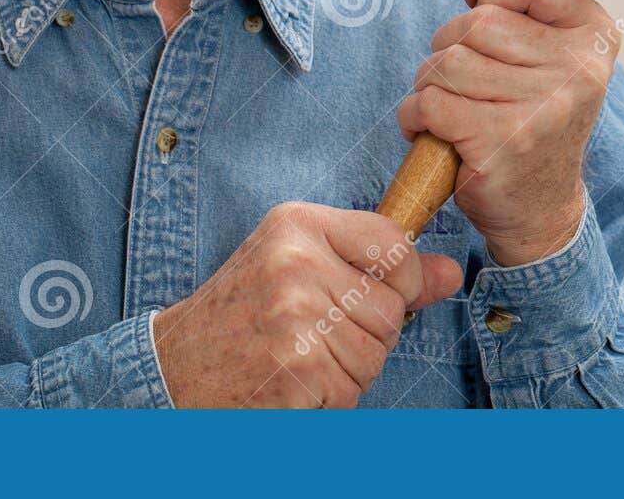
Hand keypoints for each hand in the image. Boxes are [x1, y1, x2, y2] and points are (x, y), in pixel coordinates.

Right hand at [151, 202, 461, 406]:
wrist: (173, 370)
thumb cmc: (242, 313)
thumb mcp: (298, 264)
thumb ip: (376, 265)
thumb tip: (450, 273)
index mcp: (298, 225)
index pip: (396, 245)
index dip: (402, 279)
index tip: (377, 291)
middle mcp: (296, 263)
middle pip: (390, 307)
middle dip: (367, 332)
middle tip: (314, 332)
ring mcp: (296, 318)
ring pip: (377, 353)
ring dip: (349, 369)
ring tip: (301, 356)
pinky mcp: (297, 371)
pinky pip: (352, 389)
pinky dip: (331, 398)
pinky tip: (293, 382)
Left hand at [395, 0, 619, 265]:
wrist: (538, 208)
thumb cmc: (528, 118)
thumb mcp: (526, 49)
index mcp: (594, 35)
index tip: (493, 29)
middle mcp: (580, 69)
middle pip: (478, 22)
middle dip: (450, 49)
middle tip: (464, 85)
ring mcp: (546, 107)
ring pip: (448, 63)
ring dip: (430, 87)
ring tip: (450, 111)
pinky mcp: (506, 143)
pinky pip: (432, 103)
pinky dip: (416, 118)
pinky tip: (434, 134)